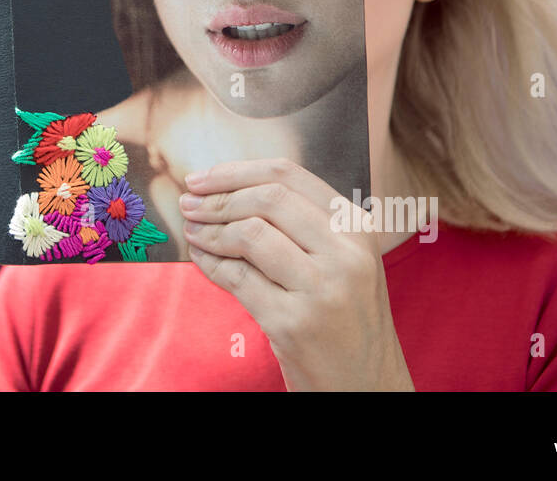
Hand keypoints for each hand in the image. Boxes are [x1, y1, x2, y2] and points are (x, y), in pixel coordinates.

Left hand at [180, 158, 413, 390]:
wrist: (368, 385)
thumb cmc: (346, 320)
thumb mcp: (344, 262)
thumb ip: (303, 225)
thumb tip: (230, 190)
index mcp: (357, 228)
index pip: (289, 175)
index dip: (236, 172)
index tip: (203, 178)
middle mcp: (346, 253)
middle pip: (267, 198)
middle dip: (217, 197)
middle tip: (188, 204)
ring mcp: (322, 288)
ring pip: (250, 233)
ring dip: (209, 230)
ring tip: (193, 232)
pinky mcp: (294, 323)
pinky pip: (237, 278)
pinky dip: (210, 263)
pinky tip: (202, 259)